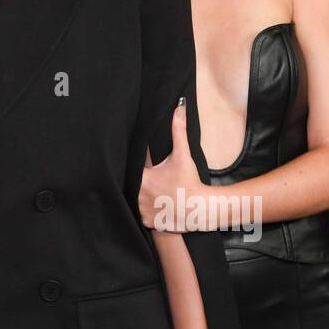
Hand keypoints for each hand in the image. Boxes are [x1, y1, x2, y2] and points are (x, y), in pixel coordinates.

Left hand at [138, 100, 206, 230]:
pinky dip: (145, 211)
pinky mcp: (147, 221)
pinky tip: (153, 206)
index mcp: (142, 178)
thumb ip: (178, 130)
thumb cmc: (189, 181)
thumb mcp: (182, 155)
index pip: (128, 169)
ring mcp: (141, 210)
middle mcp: (137, 195)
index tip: (139, 166)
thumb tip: (179, 107)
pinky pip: (140, 215)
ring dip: (138, 196)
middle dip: (135, 181)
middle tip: (146, 179)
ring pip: (132, 200)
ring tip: (150, 192)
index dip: (131, 167)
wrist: (199, 209)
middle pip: (129, 184)